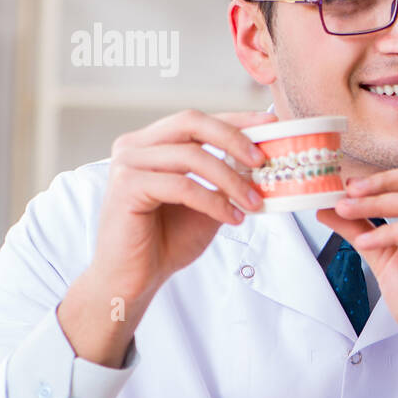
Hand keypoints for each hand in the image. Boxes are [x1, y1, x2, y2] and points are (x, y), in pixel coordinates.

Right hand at [95, 109, 274, 299]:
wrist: (135, 277)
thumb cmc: (168, 240)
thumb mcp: (209, 202)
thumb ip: (228, 178)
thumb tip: (263, 161)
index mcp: (153, 143)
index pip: (198, 121)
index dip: (236, 119)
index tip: (271, 123)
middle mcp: (136, 146)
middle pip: (191, 122)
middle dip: (233, 138)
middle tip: (262, 161)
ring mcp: (127, 163)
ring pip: (191, 156)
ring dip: (230, 180)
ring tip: (253, 203)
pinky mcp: (126, 186)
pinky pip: (182, 186)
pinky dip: (213, 201)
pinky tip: (232, 218)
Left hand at [315, 162, 397, 396]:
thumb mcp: (384, 256)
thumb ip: (361, 229)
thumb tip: (332, 208)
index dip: (382, 179)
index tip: (347, 186)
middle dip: (379, 185)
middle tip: (346, 192)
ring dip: (377, 205)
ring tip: (346, 212)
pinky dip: (391, 231)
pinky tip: (368, 241)